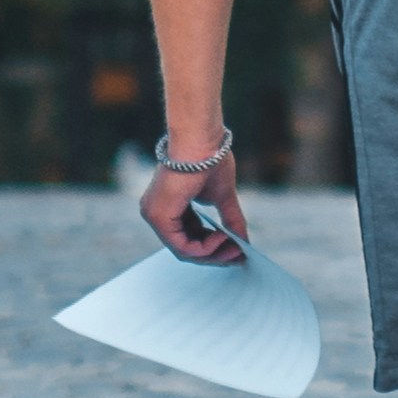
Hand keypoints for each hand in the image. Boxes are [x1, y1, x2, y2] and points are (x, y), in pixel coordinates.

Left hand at [141, 131, 248, 265]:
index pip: (187, 236)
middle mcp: (155, 212)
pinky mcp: (158, 217)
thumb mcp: (222, 197)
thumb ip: (230, 220)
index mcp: (167, 205)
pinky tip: (222, 238)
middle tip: (238, 256)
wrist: (201, 141)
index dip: (212, 246)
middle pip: (185, 247)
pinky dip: (204, 248)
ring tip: (233, 246)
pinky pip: (181, 246)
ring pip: (183, 250)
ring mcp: (153, 215)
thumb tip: (243, 242)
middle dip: (214, 254)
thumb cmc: (210, 159)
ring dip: (212, 253)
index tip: (235, 250)